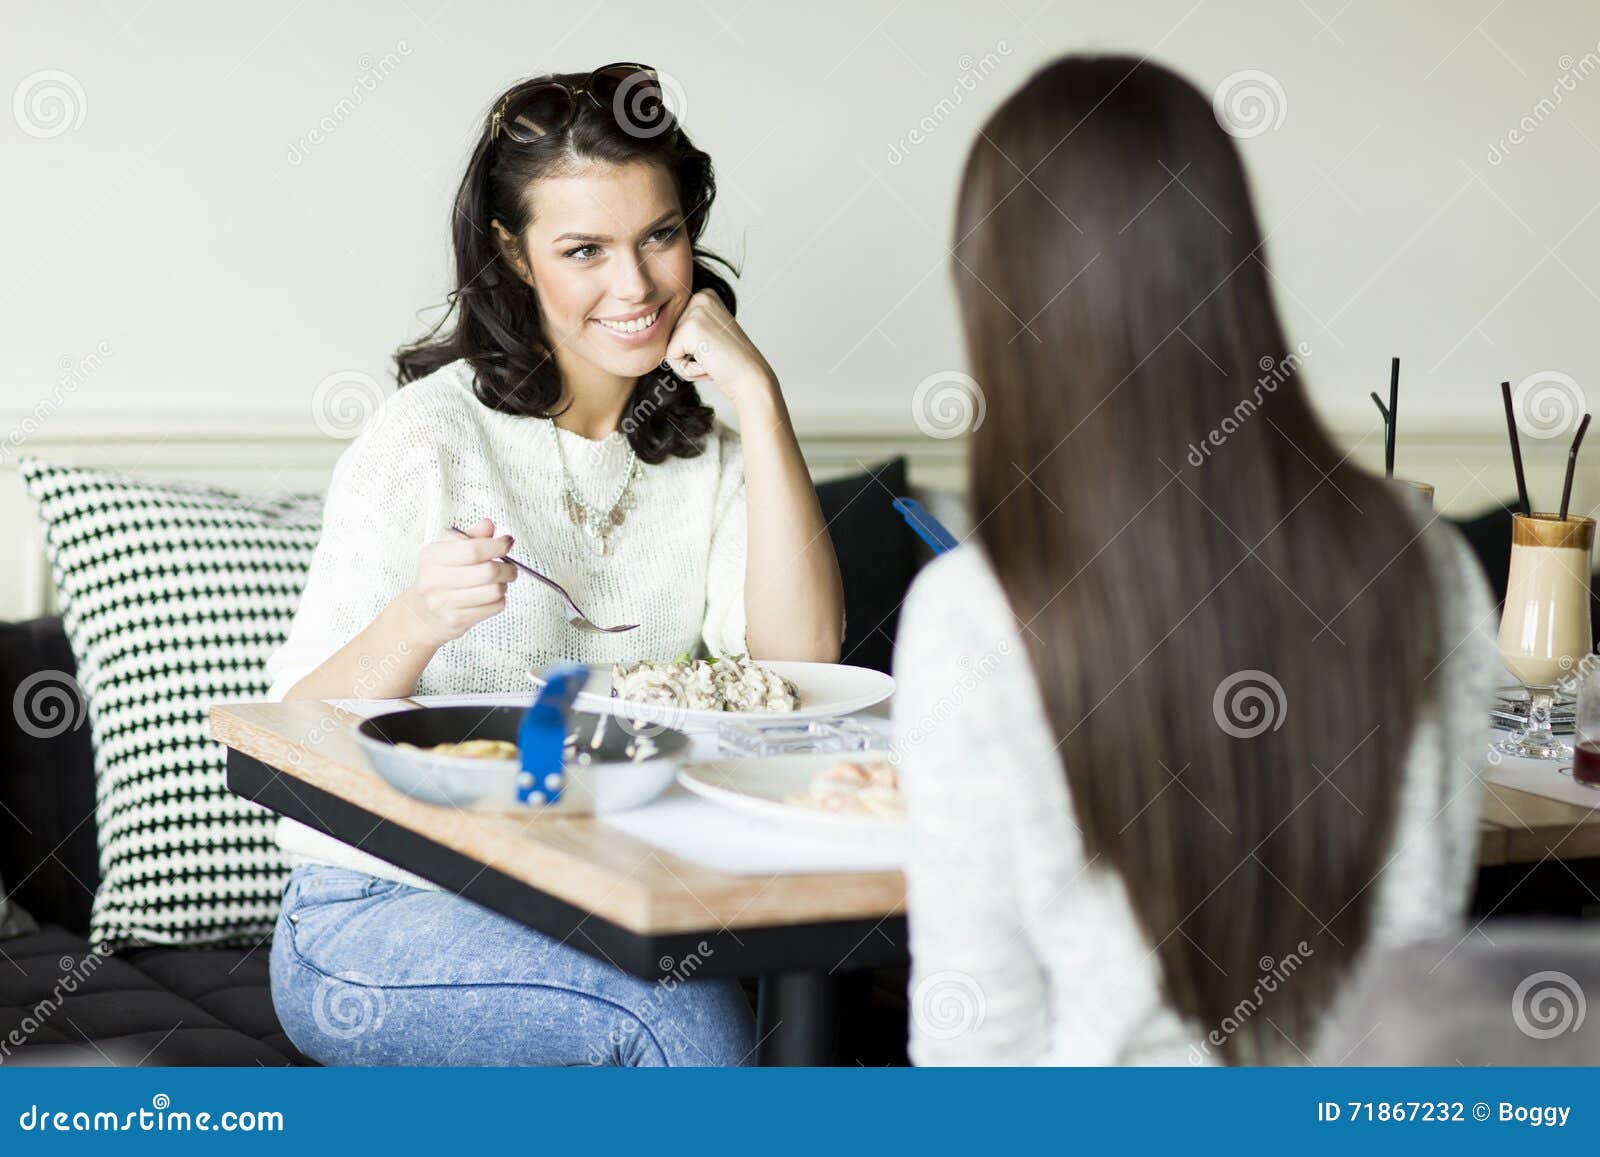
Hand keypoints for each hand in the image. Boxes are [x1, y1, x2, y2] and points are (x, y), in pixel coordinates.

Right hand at [402, 517, 518, 647]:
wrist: (421, 613)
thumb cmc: (439, 577)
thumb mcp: (448, 551)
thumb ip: (470, 537)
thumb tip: (488, 524)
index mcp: (432, 557)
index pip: (473, 549)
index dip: (496, 546)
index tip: (507, 543)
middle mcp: (434, 580)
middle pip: (488, 572)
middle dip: (507, 568)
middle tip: (510, 567)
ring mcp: (443, 603)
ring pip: (494, 591)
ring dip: (504, 585)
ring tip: (500, 581)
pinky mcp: (455, 620)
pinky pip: (493, 608)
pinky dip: (499, 600)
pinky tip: (491, 596)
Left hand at [661, 288, 778, 408]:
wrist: (751, 379)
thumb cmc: (729, 364)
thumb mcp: (708, 336)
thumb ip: (687, 328)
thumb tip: (652, 323)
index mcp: (705, 295)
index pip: (673, 326)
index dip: (691, 347)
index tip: (715, 348)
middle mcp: (701, 296)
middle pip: (668, 333)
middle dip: (687, 354)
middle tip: (714, 356)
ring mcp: (696, 310)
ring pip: (667, 346)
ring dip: (687, 363)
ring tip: (712, 360)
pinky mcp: (691, 328)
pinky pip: (670, 357)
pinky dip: (687, 369)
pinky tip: (709, 364)